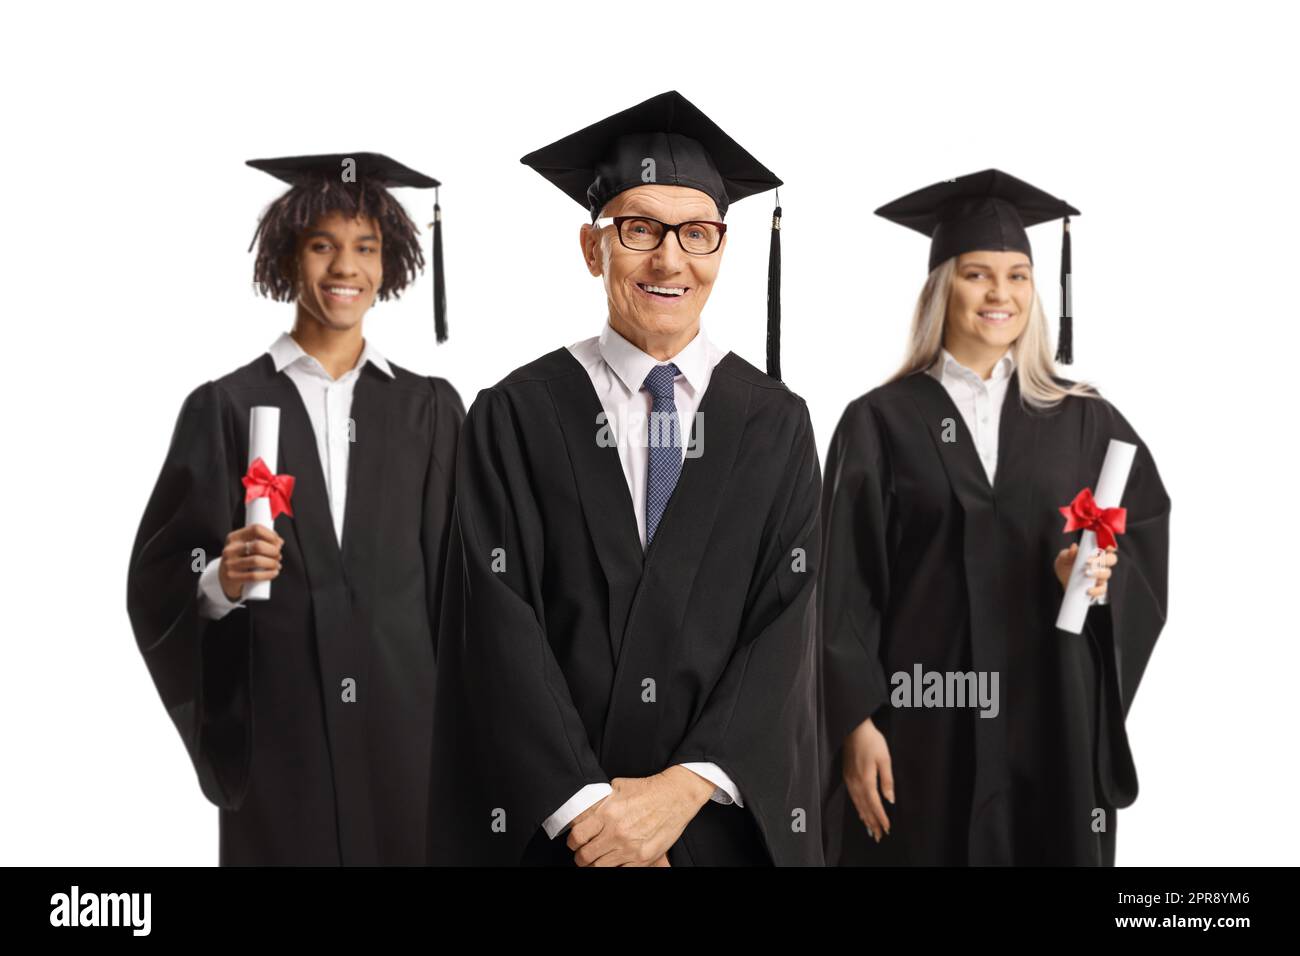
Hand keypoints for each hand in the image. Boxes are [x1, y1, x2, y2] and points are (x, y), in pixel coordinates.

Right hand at [218, 524, 283, 600]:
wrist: (224, 578)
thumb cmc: (240, 560)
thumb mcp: (245, 547)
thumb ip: (261, 541)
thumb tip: (279, 542)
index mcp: (234, 538)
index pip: (256, 529)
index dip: (271, 535)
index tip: (278, 542)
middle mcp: (230, 549)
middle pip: (258, 546)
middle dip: (273, 551)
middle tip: (278, 556)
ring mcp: (229, 563)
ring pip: (257, 561)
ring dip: (272, 563)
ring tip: (276, 565)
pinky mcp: (232, 577)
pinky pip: (254, 576)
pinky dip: (268, 574)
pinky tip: (274, 572)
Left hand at [566, 767, 712, 865]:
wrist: (676, 796)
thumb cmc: (647, 789)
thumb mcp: (618, 787)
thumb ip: (600, 802)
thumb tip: (583, 812)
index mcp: (608, 813)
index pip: (577, 836)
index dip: (572, 842)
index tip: (574, 843)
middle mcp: (617, 832)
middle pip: (585, 856)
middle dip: (580, 857)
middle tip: (582, 855)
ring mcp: (630, 848)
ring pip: (600, 867)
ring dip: (594, 865)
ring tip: (596, 860)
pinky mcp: (643, 858)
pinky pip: (620, 872)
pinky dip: (613, 868)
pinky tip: (613, 862)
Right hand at [843, 717, 892, 842]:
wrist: (854, 728)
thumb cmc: (871, 741)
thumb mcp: (884, 759)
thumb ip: (887, 780)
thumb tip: (890, 799)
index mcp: (866, 779)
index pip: (875, 804)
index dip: (881, 818)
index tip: (887, 829)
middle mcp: (856, 782)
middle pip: (864, 807)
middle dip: (872, 823)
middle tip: (878, 836)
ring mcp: (850, 779)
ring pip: (857, 804)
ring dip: (864, 818)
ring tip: (870, 829)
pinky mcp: (847, 775)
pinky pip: (852, 797)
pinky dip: (857, 807)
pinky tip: (860, 812)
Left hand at [1054, 543, 1118, 599]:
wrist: (1063, 582)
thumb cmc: (1065, 566)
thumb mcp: (1063, 558)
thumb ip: (1068, 553)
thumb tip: (1074, 547)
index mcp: (1094, 553)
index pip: (1107, 547)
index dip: (1110, 546)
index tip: (1106, 547)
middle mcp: (1101, 563)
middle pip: (1112, 559)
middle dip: (1103, 559)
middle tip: (1089, 561)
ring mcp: (1101, 576)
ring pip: (1107, 573)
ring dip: (1098, 573)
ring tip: (1086, 573)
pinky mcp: (1098, 587)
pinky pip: (1102, 589)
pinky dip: (1096, 590)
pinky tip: (1088, 590)